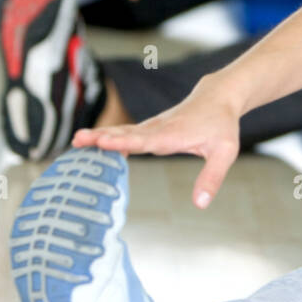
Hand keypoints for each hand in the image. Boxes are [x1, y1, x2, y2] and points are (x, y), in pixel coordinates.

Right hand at [71, 79, 240, 208]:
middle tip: (79, 139)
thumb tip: (200, 204)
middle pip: (128, 134)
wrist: (218, 97)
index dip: (125, 142)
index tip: (105, 142)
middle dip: (103, 137)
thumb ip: (212, 178)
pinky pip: (127, 132)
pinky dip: (108, 136)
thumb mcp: (225, 153)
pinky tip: (91, 143)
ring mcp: (152, 126)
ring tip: (76, 140)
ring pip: (124, 131)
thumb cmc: (222, 125)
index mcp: (174, 134)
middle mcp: (159, 128)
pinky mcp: (150, 128)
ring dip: (100, 135)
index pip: (146, 140)